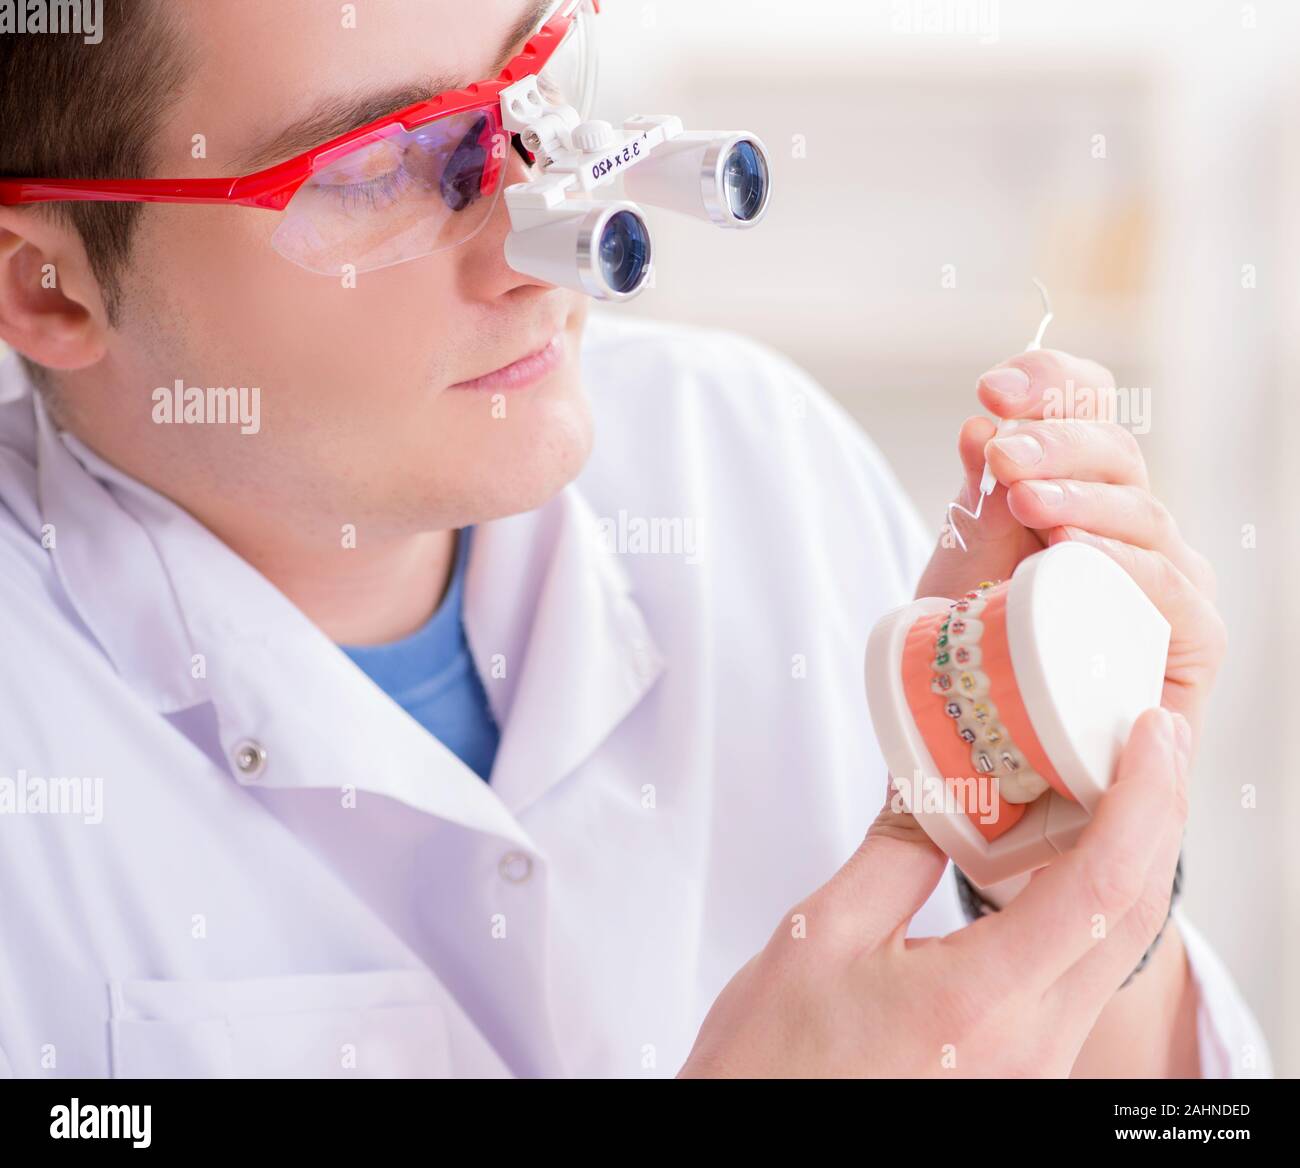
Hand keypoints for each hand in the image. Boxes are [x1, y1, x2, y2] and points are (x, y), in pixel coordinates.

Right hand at [678, 707, 1189, 1077]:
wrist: (761, 1142)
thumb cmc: (776, 1063)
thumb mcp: (818, 935)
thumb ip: (891, 851)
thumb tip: (934, 780)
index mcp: (980, 1002)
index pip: (1101, 887)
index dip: (1140, 799)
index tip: (1147, 735)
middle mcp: (1032, 1044)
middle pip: (1135, 915)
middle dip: (1156, 815)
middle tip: (1148, 739)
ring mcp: (1035, 1063)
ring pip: (1119, 946)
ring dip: (1129, 857)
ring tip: (1110, 783)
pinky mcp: (1024, 1066)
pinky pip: (1085, 972)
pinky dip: (1094, 902)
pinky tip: (1068, 859)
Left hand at [916, 349, 1225, 756]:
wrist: (978, 761)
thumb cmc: (970, 658)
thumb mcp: (961, 567)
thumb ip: (979, 500)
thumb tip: (983, 425)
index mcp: (1079, 489)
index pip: (1090, 411)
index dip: (1051, 385)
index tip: (993, 390)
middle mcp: (1131, 527)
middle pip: (1118, 453)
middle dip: (1057, 441)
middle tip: (1000, 453)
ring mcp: (1166, 579)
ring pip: (1144, 512)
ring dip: (1083, 496)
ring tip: (1025, 497)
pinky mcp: (1190, 642)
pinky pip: (1173, 594)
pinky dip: (1126, 566)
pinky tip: (1077, 550)